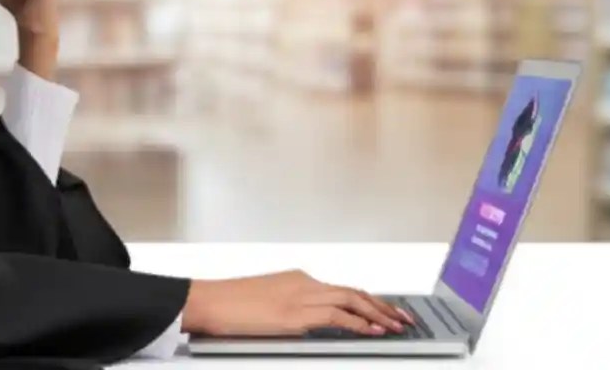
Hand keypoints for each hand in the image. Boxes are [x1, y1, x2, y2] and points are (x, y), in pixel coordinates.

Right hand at [181, 270, 414, 337]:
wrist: (206, 301)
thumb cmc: (229, 306)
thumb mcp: (267, 305)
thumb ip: (292, 311)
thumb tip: (311, 326)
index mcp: (298, 280)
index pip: (344, 290)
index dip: (370, 301)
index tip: (387, 310)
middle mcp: (304, 283)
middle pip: (355, 291)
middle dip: (383, 305)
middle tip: (403, 318)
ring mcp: (300, 296)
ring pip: (352, 300)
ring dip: (378, 313)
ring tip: (396, 326)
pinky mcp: (294, 313)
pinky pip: (336, 315)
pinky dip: (358, 322)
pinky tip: (371, 330)